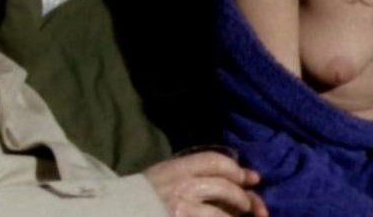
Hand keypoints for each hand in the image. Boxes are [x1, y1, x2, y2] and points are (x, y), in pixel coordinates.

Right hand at [143, 151, 267, 216]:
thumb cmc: (144, 196)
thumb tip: (246, 178)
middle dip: (244, 197)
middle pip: (223, 186)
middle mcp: (180, 187)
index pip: (213, 161)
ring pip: (220, 213)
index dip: (237, 170)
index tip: (252, 178)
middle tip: (250, 207)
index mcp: (175, 168)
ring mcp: (182, 209)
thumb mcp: (164, 175)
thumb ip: (194, 173)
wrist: (119, 210)